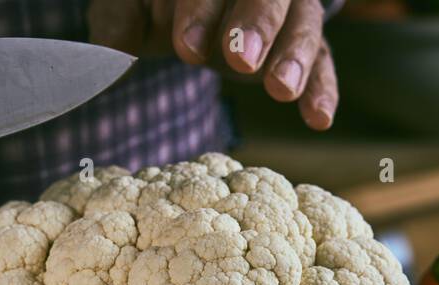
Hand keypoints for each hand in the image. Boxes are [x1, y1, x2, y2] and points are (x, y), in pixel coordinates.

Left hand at [88, 0, 338, 130]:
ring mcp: (285, 11)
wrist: (182, 17)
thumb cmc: (152, 6)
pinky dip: (322, 88)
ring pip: (303, 22)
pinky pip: (323, 60)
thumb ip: (118, 20)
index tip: (186, 47)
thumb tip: (115, 48)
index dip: (200, 11)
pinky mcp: (297, 44)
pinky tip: (319, 118)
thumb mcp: (127, 7)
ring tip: (281, 89)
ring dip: (294, 55)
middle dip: (256, 24)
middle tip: (242, 59)